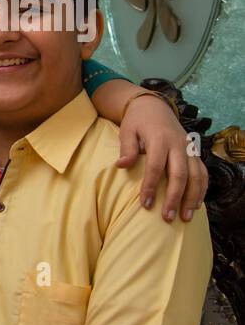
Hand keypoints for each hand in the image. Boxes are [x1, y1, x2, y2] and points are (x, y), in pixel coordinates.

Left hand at [116, 94, 207, 221]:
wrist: (154, 107)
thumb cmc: (137, 122)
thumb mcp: (127, 131)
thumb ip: (126, 149)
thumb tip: (120, 166)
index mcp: (159, 139)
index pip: (155, 167)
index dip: (150, 186)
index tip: (145, 205)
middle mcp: (178, 145)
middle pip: (179, 175)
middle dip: (174, 197)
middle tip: (167, 217)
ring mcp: (189, 149)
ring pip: (196, 176)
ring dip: (192, 197)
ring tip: (186, 217)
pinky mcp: (194, 153)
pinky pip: (203, 173)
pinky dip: (202, 189)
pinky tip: (197, 204)